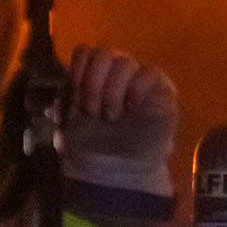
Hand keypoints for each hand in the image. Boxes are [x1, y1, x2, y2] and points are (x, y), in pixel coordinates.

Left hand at [63, 46, 177, 195]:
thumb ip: (64, 98)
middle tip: (92, 112)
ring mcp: (140, 79)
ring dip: (111, 91)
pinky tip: (130, 109)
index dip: (78, 73)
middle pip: (103, 53)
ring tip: (110, 117)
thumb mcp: (66, 122)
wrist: (115, 174)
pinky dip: (135, 90)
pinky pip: (149, 73)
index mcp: (94, 75)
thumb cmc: (92, 148)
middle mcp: (117, 73)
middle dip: (92, 84)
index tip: (75, 102)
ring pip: (124, 62)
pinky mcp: (161, 91)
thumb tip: (67, 83)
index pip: (85, 52)